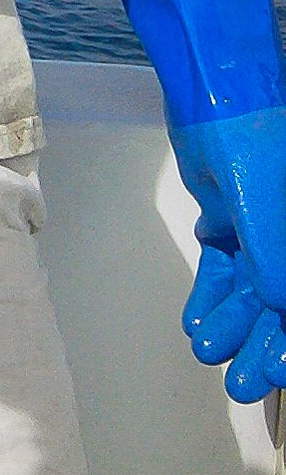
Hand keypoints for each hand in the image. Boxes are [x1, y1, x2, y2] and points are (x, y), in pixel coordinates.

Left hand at [170, 110, 285, 402]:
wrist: (218, 90)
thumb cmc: (255, 147)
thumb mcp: (273, 224)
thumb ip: (276, 275)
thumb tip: (279, 312)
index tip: (278, 376)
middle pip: (283, 303)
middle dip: (264, 345)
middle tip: (242, 385)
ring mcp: (266, 225)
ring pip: (252, 288)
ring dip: (232, 323)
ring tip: (208, 353)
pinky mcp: (232, 213)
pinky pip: (225, 264)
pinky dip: (213, 293)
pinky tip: (197, 322)